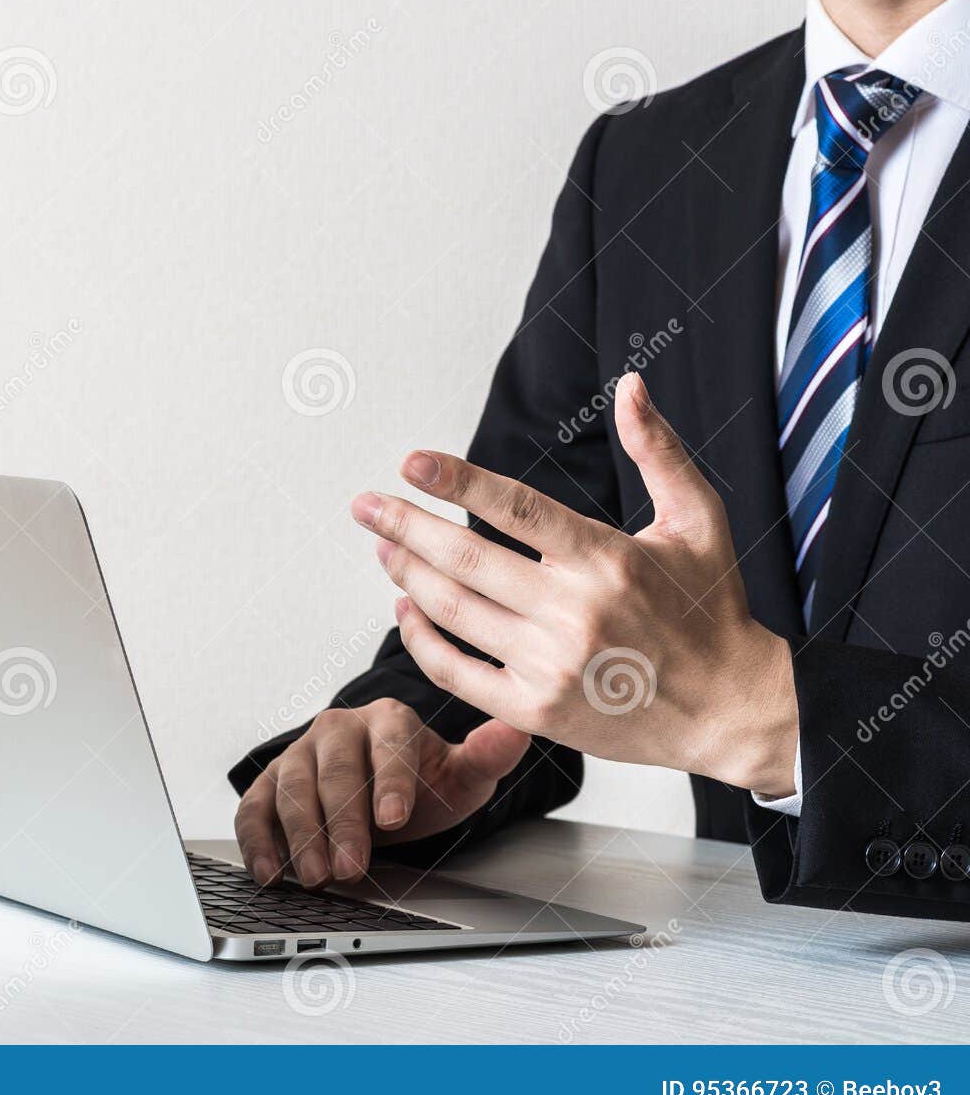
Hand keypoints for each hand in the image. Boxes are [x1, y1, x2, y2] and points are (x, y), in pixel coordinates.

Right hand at [233, 698, 531, 885]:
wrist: (382, 787)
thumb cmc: (423, 783)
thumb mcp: (462, 775)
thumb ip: (488, 755)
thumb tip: (518, 729)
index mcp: (388, 720)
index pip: (388, 745)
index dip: (389, 782)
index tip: (394, 820)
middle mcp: (338, 729)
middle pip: (335, 770)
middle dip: (343, 822)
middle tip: (351, 867)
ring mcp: (299, 754)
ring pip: (291, 787)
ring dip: (301, 835)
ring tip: (315, 875)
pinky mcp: (269, 783)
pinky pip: (254, 807)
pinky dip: (257, 840)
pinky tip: (270, 871)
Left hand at [354, 373, 796, 796]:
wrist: (731, 710)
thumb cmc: (712, 608)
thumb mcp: (699, 519)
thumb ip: (658, 451)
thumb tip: (630, 384)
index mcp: (607, 558)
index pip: (514, 508)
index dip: (456, 481)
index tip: (410, 462)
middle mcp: (573, 612)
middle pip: (464, 560)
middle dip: (403, 526)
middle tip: (364, 505)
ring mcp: (550, 665)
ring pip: (453, 612)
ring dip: (407, 575)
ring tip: (383, 547)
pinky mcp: (536, 710)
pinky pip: (456, 672)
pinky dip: (421, 639)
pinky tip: (406, 608)